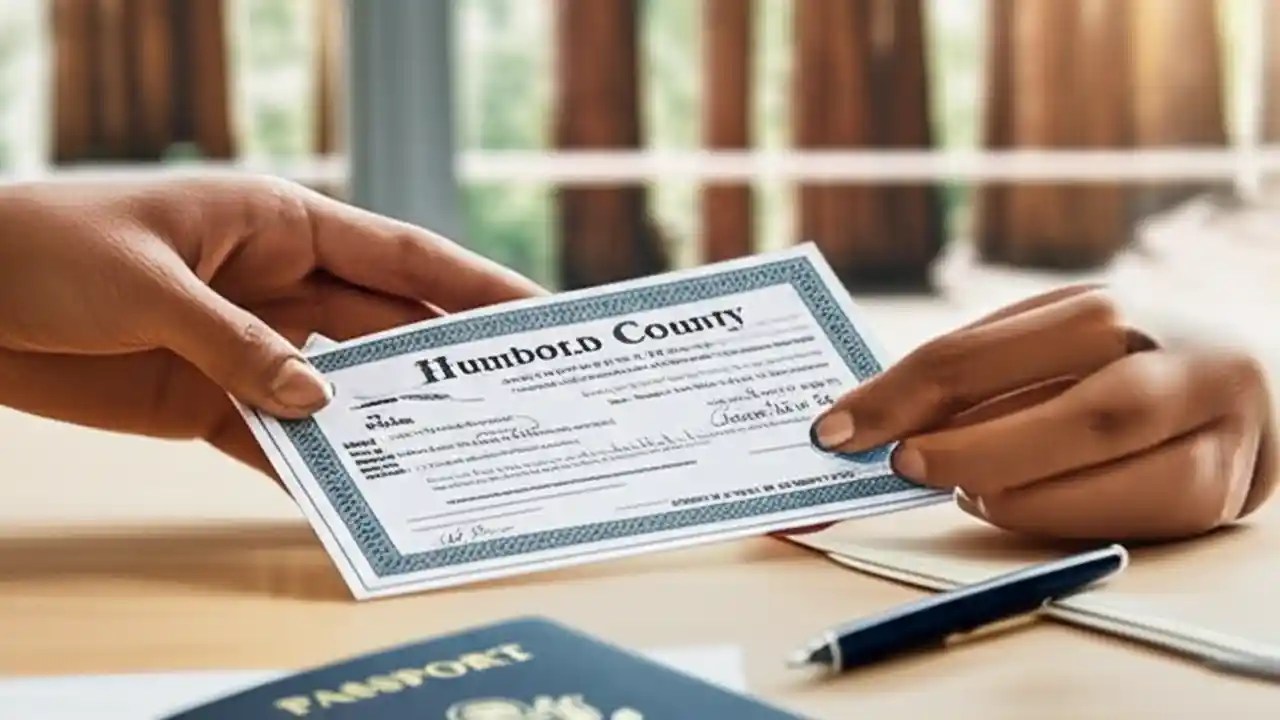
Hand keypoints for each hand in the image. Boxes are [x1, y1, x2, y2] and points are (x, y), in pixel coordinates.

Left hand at [0, 176, 543, 473]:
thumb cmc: (46, 248)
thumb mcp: (150, 284)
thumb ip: (240, 344)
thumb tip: (322, 403)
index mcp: (280, 224)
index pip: (400, 254)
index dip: (476, 286)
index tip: (538, 315)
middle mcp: (279, 284)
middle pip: (386, 328)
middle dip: (447, 365)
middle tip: (513, 403)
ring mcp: (249, 345)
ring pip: (341, 389)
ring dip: (385, 425)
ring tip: (447, 462)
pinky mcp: (210, 400)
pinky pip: (278, 440)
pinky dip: (312, 470)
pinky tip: (353, 499)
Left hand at [809, 286, 1276, 540]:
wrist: (1245, 379)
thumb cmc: (1118, 354)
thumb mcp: (1052, 332)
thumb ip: (977, 365)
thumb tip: (875, 413)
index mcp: (1116, 308)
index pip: (989, 352)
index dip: (900, 394)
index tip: (835, 428)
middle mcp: (1179, 366)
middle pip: (1078, 418)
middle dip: (972, 450)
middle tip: (902, 466)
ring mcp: (1213, 435)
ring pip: (1112, 480)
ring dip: (1016, 495)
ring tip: (966, 489)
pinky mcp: (1220, 496)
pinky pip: (1127, 524)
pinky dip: (1056, 519)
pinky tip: (1018, 502)